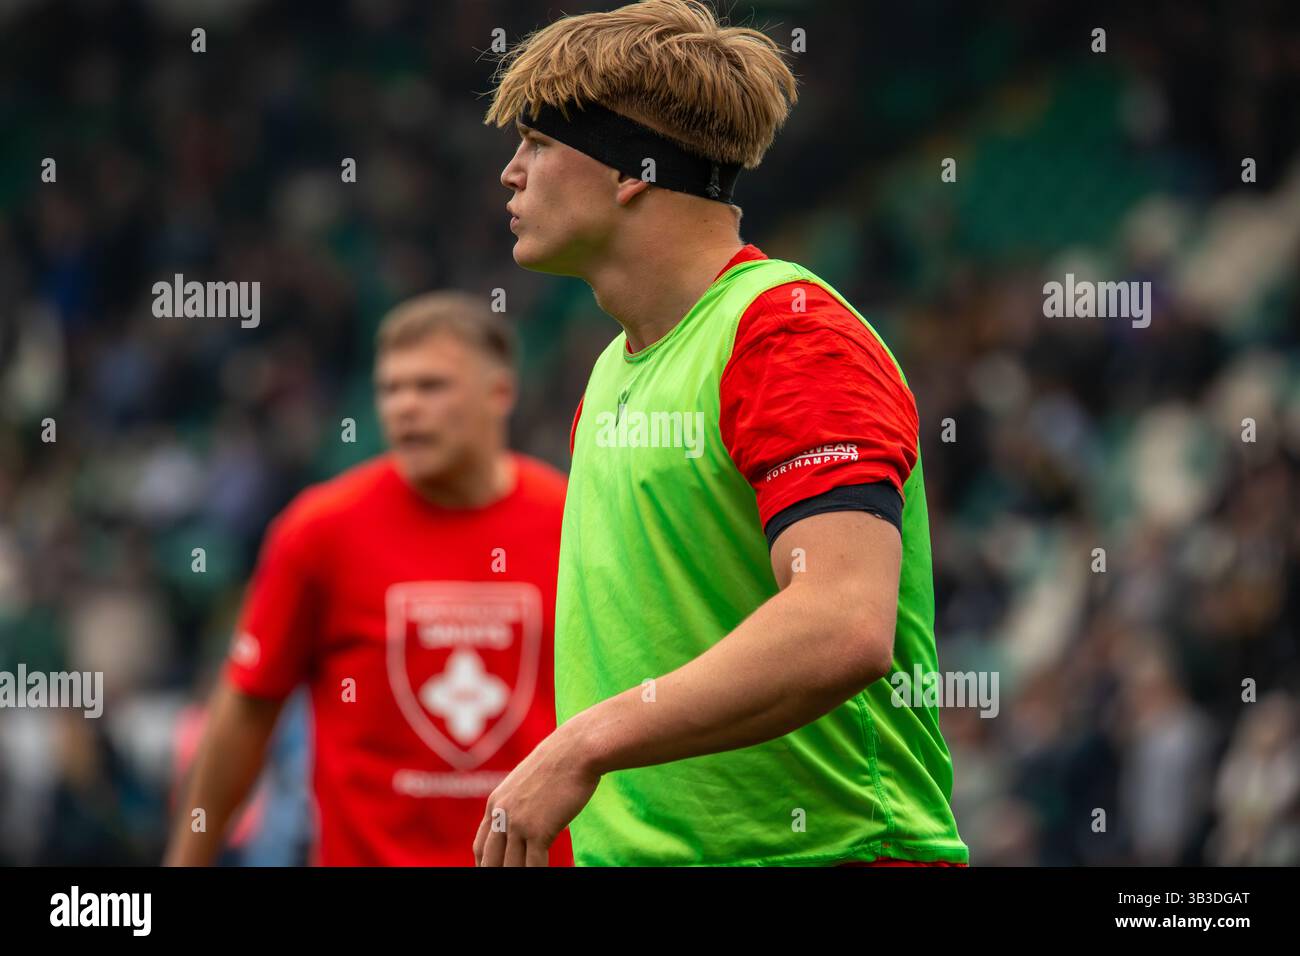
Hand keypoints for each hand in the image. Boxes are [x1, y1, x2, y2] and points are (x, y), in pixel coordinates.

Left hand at [473, 721, 601, 865]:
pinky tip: (545, 873)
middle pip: (490, 860)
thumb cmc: (560, 761)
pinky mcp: (539, 831)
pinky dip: (536, 873)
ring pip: (510, 866)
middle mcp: (502, 814)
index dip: (484, 863)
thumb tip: (527, 814)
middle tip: (503, 880)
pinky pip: (533, 865)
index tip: (491, 869)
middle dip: (496, 872)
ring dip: (516, 874)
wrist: (576, 750)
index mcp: (496, 803)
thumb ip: (519, 800)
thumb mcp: (527, 780)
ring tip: (524, 879)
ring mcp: (518, 824)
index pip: (481, 845)